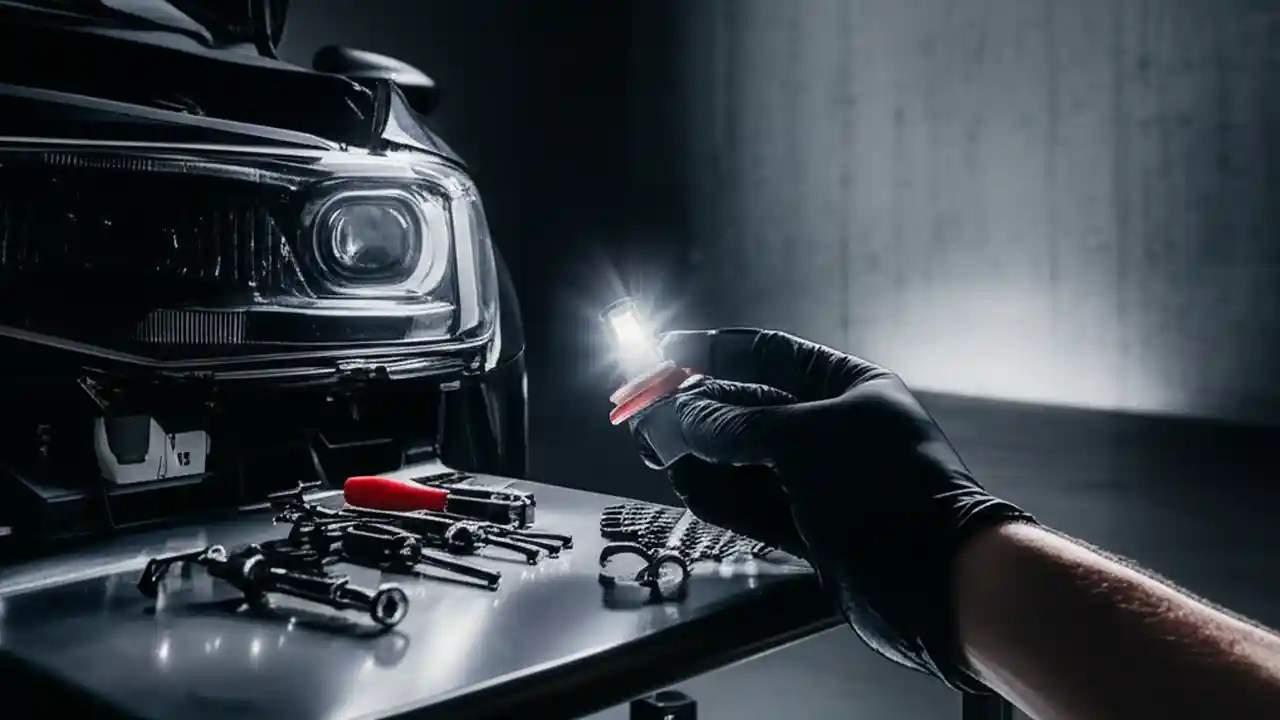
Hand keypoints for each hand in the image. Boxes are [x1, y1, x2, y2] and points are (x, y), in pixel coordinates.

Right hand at [658, 328, 1035, 691]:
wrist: (935, 580)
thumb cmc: (886, 488)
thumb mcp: (800, 438)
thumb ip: (733, 424)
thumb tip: (680, 414)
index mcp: (850, 389)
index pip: (769, 356)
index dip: (714, 351)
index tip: (665, 351)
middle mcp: (837, 431)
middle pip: (750, 411)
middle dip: (697, 412)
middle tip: (645, 416)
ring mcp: (825, 483)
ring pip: (746, 463)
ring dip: (701, 458)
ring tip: (655, 454)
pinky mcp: (814, 531)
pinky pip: (756, 506)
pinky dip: (720, 497)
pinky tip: (686, 487)